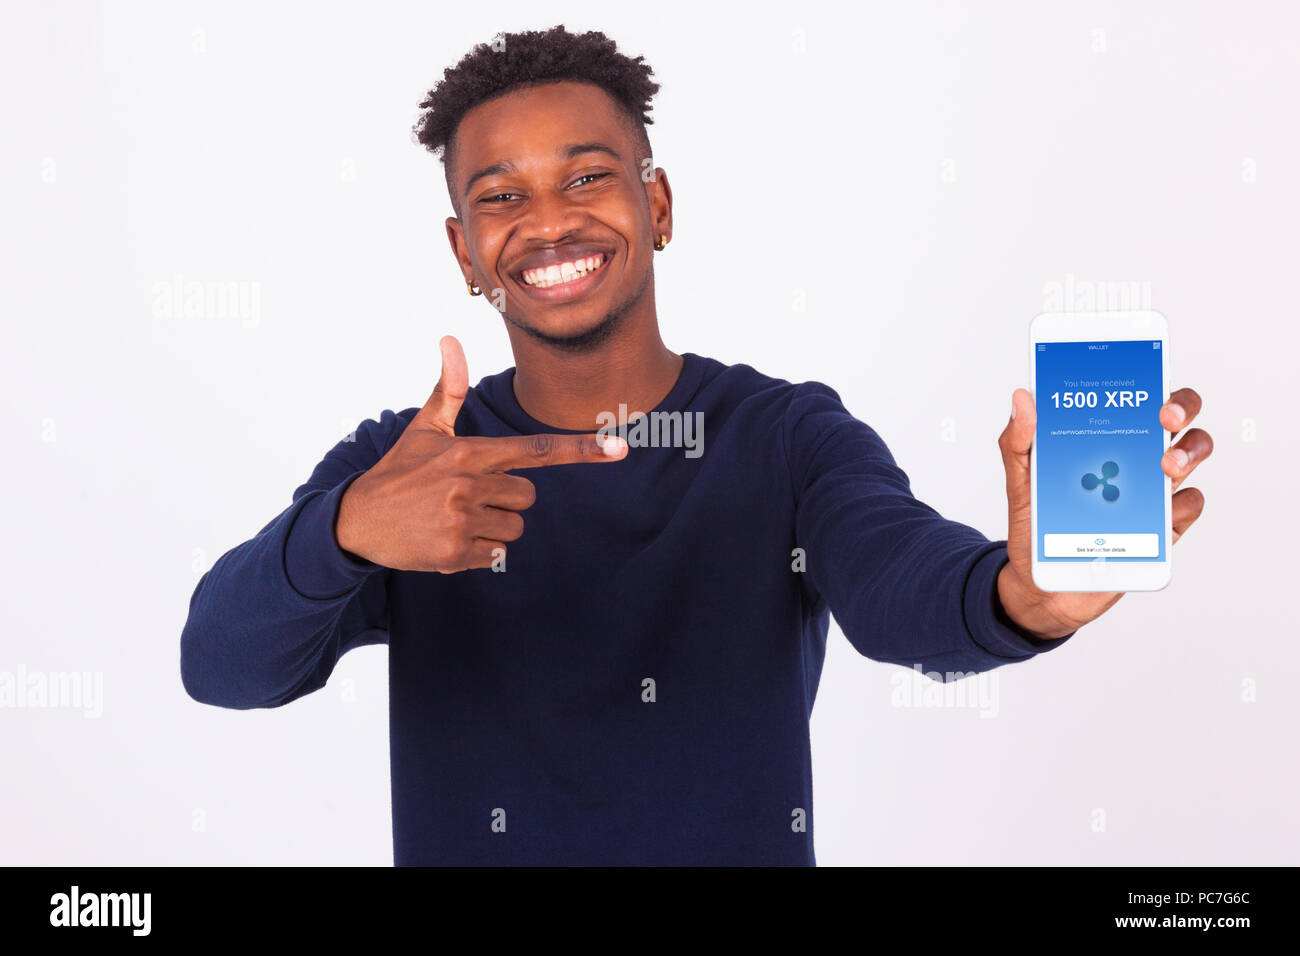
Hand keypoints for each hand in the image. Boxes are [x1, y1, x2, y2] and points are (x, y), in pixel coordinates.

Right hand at [336, 335, 626, 571]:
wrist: (356, 520)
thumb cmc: (400, 471)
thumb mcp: (424, 430)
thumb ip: (447, 389)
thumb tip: (450, 339)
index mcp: (469, 451)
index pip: (536, 449)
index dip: (581, 449)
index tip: (620, 447)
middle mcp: (468, 483)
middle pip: (528, 496)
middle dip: (505, 500)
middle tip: (467, 497)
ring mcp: (462, 520)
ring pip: (514, 528)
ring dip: (492, 528)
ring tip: (454, 518)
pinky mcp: (455, 554)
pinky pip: (494, 555)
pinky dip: (476, 553)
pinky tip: (446, 539)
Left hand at [995, 387, 1211, 638]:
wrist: (1039, 583)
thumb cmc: (1034, 524)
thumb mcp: (1020, 481)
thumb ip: (1018, 442)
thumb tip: (1022, 399)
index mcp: (1107, 440)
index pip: (1140, 401)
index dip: (1154, 385)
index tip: (1147, 385)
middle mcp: (1137, 460)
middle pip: (1179, 422)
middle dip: (1182, 410)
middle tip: (1164, 420)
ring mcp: (1153, 494)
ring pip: (1191, 459)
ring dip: (1187, 454)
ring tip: (1165, 466)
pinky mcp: (1161, 530)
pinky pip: (1188, 508)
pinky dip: (1182, 504)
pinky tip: (1165, 507)